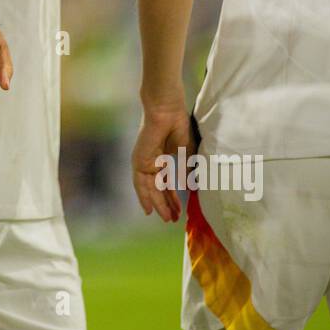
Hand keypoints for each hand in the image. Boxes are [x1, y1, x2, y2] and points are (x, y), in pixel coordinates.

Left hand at [132, 99, 191, 222]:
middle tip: (173, 219)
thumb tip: (191, 187)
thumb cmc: (177, 124)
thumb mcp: (186, 152)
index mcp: (162, 157)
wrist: (167, 110)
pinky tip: (149, 209)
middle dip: (166, 204)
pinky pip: (140, 184)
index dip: (172, 197)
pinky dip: (144, 197)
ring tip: (167, 218)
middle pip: (158, 188)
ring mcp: (144, 162)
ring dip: (158, 204)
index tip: (179, 211)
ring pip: (150, 189)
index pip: (166, 182)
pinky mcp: (138, 161)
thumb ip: (187, 169)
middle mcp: (151, 161)